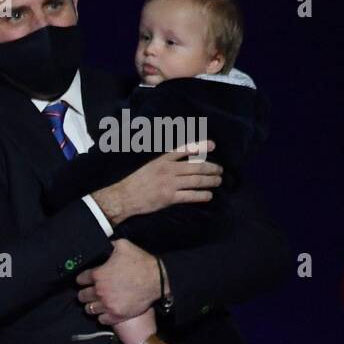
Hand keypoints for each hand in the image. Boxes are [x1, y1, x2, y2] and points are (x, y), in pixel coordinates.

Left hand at [75, 238, 161, 323]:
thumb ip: (108, 245)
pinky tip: (106, 310)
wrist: (159, 280)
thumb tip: (101, 244)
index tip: (86, 280)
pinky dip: (102, 316)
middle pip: (81, 296)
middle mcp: (100, 291)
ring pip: (89, 309)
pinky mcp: (117, 315)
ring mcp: (108, 305)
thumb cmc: (141, 263)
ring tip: (97, 302)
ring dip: (92, 305)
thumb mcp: (123, 246)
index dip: (82, 279)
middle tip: (91, 291)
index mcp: (98, 275)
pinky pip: (101, 319)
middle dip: (85, 292)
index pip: (80, 280)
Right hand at [90, 141, 220, 224]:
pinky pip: (190, 195)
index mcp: (162, 160)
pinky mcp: (169, 197)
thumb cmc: (136, 182)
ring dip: (211, 181)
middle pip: (196, 166)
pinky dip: (202, 195)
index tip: (213, 146)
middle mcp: (168, 170)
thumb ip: (166, 163)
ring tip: (218, 181)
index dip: (200, 147)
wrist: (124, 197)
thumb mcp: (150, 167)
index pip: (184, 150)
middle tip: (220, 170)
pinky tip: (208, 195)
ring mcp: (169, 184)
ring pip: (196, 180)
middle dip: (212, 168)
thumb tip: (185, 162)